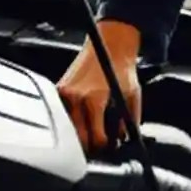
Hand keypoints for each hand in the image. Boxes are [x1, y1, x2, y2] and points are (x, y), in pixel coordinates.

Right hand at [55, 20, 142, 153]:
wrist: (110, 44)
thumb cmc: (121, 67)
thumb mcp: (132, 95)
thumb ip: (129, 120)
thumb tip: (125, 139)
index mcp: (94, 100)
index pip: (94, 137)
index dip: (104, 146)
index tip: (110, 146)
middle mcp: (75, 98)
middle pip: (77, 138)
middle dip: (89, 146)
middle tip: (99, 146)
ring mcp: (64, 93)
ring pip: (65, 128)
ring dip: (76, 134)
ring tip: (89, 134)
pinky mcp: (59, 89)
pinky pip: (60, 113)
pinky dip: (68, 120)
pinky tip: (79, 121)